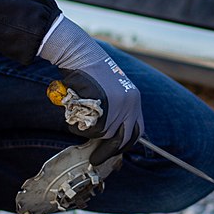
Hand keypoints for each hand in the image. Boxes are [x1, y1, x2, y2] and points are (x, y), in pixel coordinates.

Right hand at [37, 16, 143, 161]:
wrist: (81, 55)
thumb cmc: (90, 72)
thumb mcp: (113, 90)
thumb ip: (116, 109)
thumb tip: (110, 135)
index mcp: (134, 99)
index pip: (137, 130)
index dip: (126, 143)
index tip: (115, 150)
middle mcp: (131, 103)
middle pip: (123, 137)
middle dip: (109, 150)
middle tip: (96, 158)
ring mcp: (118, 104)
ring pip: (104, 134)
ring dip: (90, 134)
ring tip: (80, 119)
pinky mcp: (103, 105)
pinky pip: (91, 128)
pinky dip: (80, 128)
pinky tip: (76, 114)